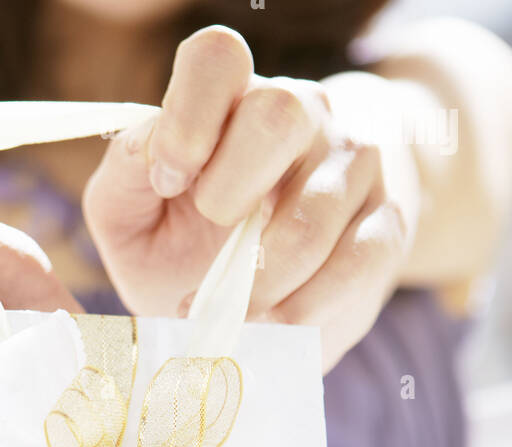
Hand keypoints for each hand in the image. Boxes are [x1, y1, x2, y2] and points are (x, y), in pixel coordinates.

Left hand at [83, 26, 417, 371]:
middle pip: (277, 115)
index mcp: (232, 97)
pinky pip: (355, 262)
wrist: (276, 274)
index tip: (168, 182)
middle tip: (213, 239)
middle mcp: (300, 112)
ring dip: (261, 281)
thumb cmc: (192, 237)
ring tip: (231, 315)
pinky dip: (305, 307)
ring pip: (314, 212)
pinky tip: (274, 324)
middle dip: (230, 192)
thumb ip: (125, 178)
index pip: (218, 57)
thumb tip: (149, 154)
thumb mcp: (136, 213)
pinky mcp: (386, 224)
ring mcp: (351, 164)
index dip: (187, 119)